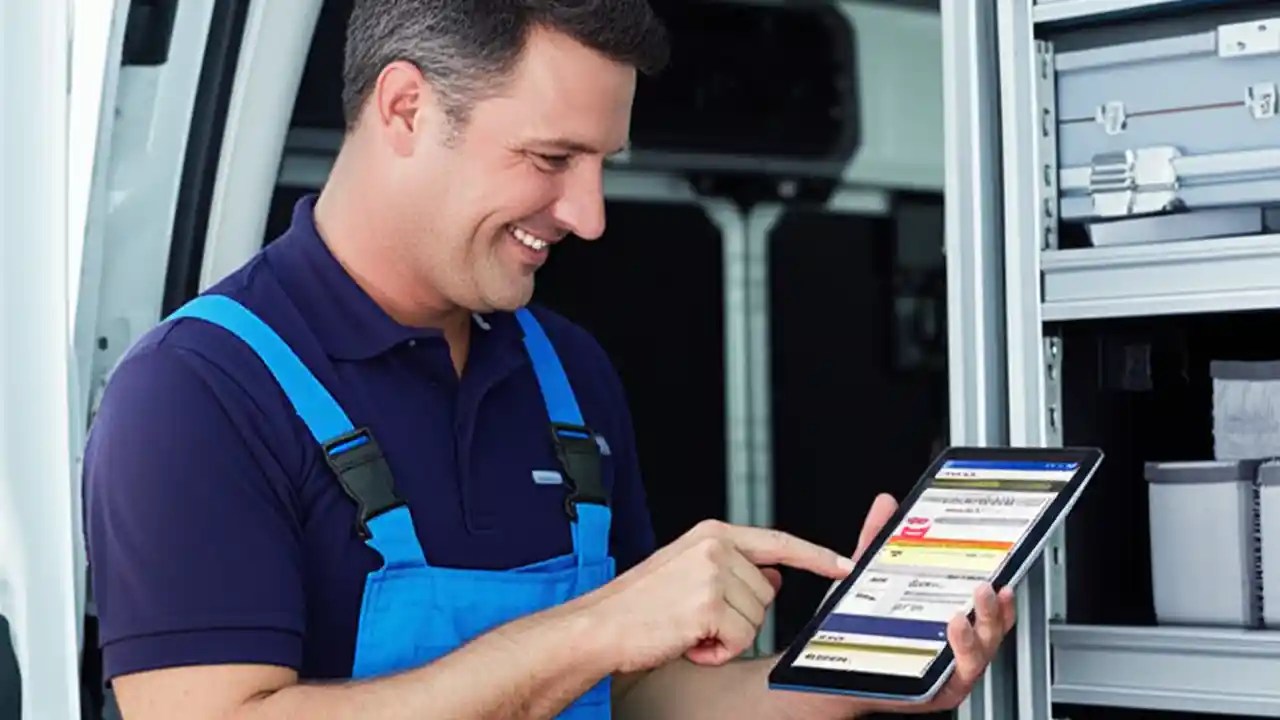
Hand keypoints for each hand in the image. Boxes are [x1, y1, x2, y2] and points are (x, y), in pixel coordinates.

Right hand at [584, 519, 853, 673]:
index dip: (817, 556)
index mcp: (711, 534)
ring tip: (686, 628)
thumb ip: (733, 569)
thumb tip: (774, 576)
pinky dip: (715, 652)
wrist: (598, 627)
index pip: (778, 542)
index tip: (845, 565)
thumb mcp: (687, 573)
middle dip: (738, 617)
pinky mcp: (708, 603)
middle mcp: (715, 546)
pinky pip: (738, 641)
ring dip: (725, 636)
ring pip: (756, 620)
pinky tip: (686, 642)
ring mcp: (712, 573)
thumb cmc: (637, 606)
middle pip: (767, 594)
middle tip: (693, 618)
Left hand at [786, 494, 1016, 717]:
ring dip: (985, 621)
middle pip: (991, 626)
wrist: (830, 674)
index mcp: (946, 620)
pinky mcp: (938, 691)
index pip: (983, 604)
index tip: (1005, 564)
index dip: (998, 585)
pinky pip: (961, 674)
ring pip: (984, 649)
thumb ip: (879, 541)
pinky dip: (964, 648)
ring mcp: (949, 670)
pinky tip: (956, 625)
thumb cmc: (854, 631)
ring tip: (978, 595)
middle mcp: (954, 647)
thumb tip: (887, 504)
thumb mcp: (869, 580)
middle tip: (992, 580)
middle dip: (997, 603)